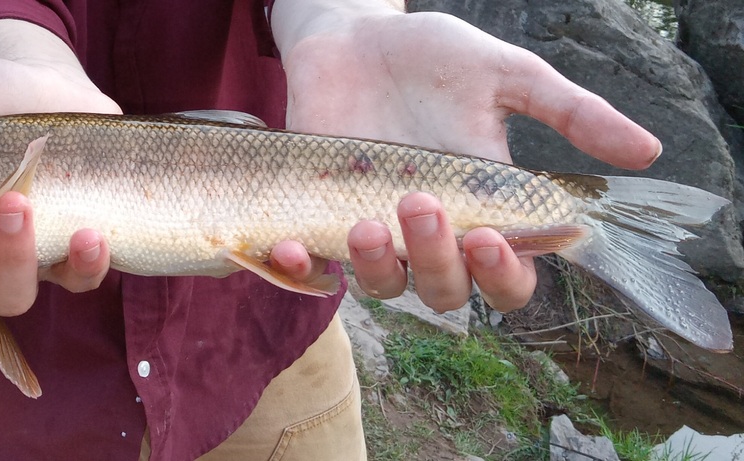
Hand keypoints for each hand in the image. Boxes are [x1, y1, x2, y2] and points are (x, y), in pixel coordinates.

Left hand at [270, 6, 660, 311]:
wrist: (352, 36)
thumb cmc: (431, 57)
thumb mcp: (503, 75)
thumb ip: (568, 112)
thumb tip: (646, 150)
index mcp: (482, 210)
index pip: (507, 276)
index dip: (505, 275)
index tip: (493, 236)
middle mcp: (430, 234)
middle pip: (446, 292)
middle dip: (440, 262)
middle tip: (422, 201)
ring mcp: (374, 229)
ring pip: (384, 288)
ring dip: (380, 268)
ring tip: (367, 221)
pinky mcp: (320, 220)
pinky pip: (316, 267)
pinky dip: (305, 269)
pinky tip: (294, 249)